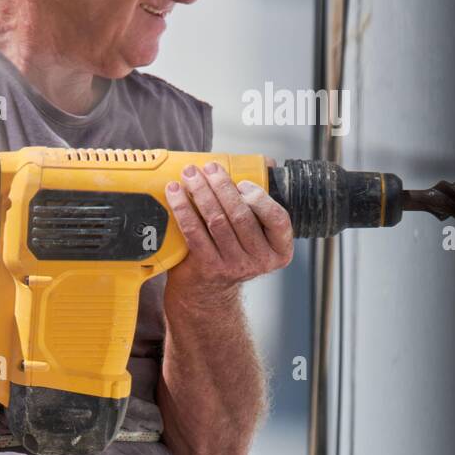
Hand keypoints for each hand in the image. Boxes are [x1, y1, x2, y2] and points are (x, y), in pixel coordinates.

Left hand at [165, 161, 293, 301]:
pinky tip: (176, 194)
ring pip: (216, 221)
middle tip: (209, 168)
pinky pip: (195, 233)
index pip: (278, 219)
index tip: (243, 182)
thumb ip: (261, 203)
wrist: (208, 290)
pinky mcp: (208, 268)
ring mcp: (233, 266)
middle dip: (223, 186)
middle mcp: (259, 260)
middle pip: (241, 216)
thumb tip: (264, 163)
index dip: (260, 198)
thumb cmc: (233, 250)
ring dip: (201, 192)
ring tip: (190, 175)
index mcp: (278, 249)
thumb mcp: (256, 233)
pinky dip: (183, 210)